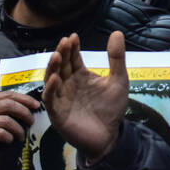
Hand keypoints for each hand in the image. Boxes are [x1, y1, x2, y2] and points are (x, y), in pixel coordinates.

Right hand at [43, 31, 128, 164]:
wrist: (109, 137)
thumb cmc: (112, 109)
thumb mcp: (119, 80)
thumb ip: (116, 58)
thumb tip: (117, 32)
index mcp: (80, 76)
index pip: (73, 58)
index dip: (72, 47)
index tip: (74, 36)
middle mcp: (68, 84)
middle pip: (61, 66)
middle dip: (62, 53)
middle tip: (65, 42)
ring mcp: (61, 98)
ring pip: (52, 79)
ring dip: (53, 68)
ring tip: (57, 56)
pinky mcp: (57, 113)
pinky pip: (50, 99)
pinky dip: (50, 89)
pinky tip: (55, 79)